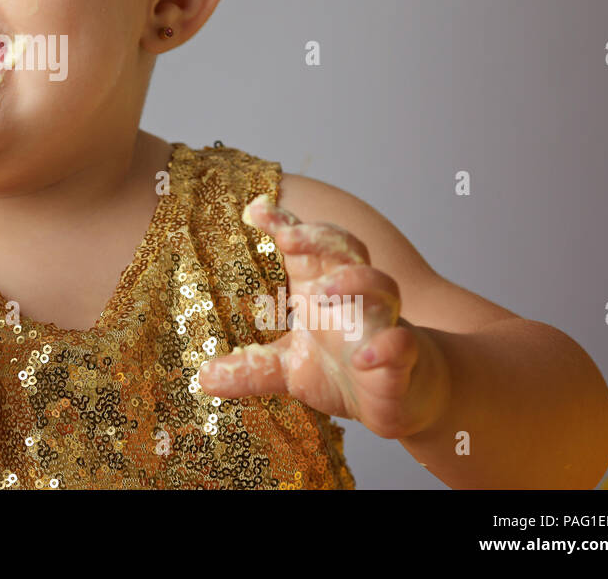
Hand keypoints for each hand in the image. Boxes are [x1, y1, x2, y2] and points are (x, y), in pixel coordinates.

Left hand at [197, 195, 448, 439]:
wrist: (404, 398)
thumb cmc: (346, 369)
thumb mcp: (289, 369)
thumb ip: (251, 368)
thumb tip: (203, 377)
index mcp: (322, 289)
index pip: (306, 247)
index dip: (284, 223)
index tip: (256, 209)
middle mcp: (354, 298)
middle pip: (345, 249)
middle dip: (319, 237)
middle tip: (288, 238)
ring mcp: (382, 323)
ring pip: (381, 285)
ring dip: (353, 281)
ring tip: (320, 292)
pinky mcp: (404, 358)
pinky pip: (401, 343)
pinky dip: (385, 347)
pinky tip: (362, 358)